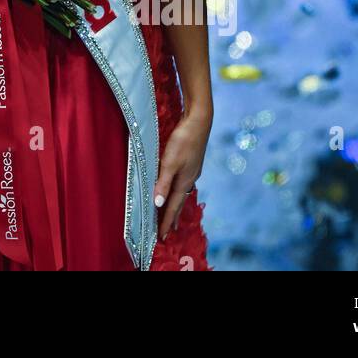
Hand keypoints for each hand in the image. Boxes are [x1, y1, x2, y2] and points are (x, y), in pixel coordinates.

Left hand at [153, 108, 210, 241]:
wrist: (199, 121)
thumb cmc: (183, 140)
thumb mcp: (169, 162)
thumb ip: (163, 183)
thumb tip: (159, 204)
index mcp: (184, 181)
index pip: (173, 206)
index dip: (166, 221)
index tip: (161, 237)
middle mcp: (190, 179)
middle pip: (179, 202)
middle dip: (172, 217)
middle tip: (167, 231)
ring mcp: (192, 170)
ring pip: (181, 192)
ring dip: (175, 204)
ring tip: (171, 214)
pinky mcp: (191, 162)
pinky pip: (183, 183)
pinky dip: (177, 191)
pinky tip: (177, 188)